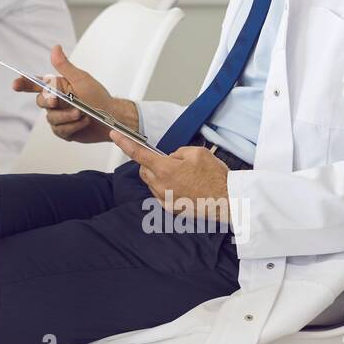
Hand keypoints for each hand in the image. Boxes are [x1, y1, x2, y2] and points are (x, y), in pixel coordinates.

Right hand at [11, 44, 122, 144]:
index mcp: (58, 87)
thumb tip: (55, 48)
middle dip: (49, 101)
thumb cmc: (98, 96)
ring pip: (51, 118)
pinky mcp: (64, 130)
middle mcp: (56, 102)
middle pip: (41, 102)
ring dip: (67, 116)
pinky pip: (60, 130)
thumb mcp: (81, 78)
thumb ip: (64, 66)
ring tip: (82, 113)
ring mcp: (59, 116)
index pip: (36, 84)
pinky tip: (82, 122)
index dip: (23, 84)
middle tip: (57, 100)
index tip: (16, 84)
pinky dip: (73, 126)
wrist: (111, 118)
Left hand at [110, 131, 231, 222]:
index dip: (124, 143)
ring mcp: (164, 199)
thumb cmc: (215, 176)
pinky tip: (183, 188)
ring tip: (183, 177)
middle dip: (152, 164)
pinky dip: (166, 188)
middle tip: (172, 162)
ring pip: (152, 183)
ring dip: (160, 177)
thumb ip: (177, 152)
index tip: (114, 135)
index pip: (138, 154)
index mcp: (165, 169)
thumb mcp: (197, 153)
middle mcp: (161, 186)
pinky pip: (160, 194)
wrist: (229, 200)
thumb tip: (170, 158)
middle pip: (144, 170)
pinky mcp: (170, 209)